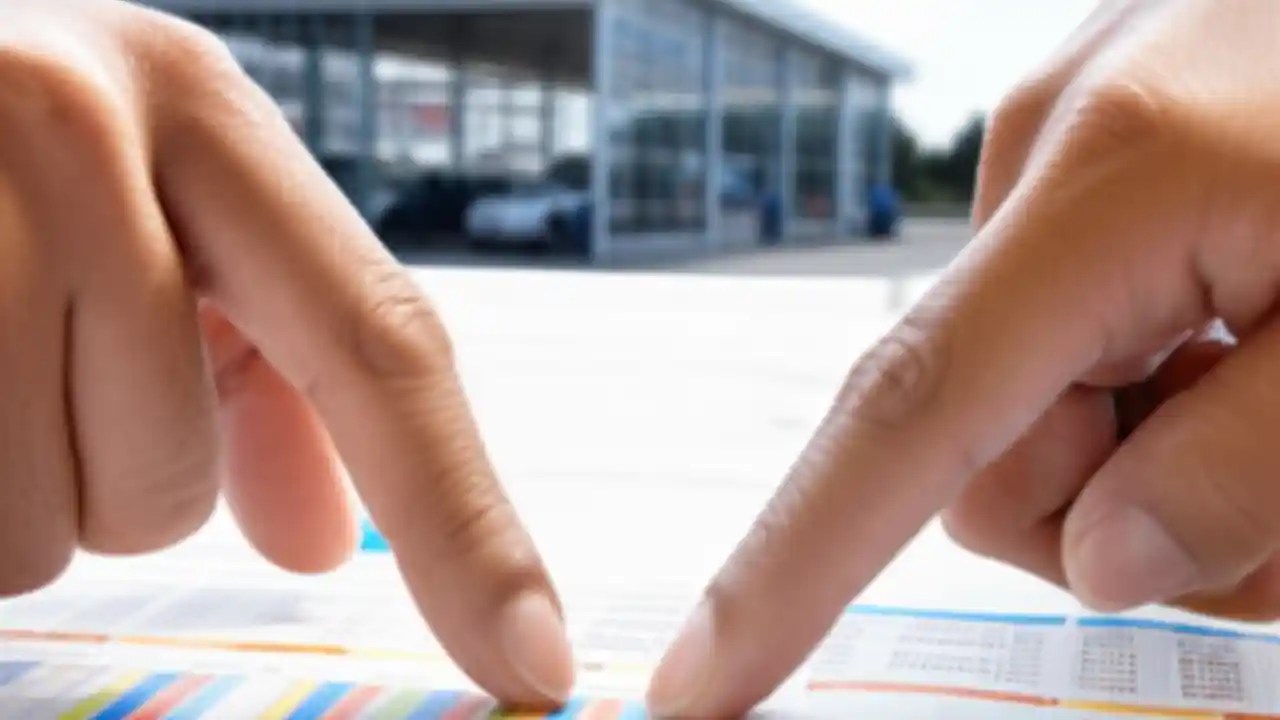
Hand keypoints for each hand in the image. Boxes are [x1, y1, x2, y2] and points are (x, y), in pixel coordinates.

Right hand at [0, 0, 571, 704]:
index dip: (466, 529)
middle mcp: (75, 124)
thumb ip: (264, 376)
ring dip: (19, 493)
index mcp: (198, 108)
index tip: (536, 663)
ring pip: (42, 533)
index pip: (378, 349)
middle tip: (42, 364)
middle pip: (171, 482)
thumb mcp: (148, 223)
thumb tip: (330, 547)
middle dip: (115, 475)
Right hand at [649, 0, 1279, 714]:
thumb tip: (1107, 560)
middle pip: (985, 445)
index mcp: (1113, 181)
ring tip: (1270, 387)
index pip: (910, 407)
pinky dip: (1154, 387)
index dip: (790, 562)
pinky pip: (1073, 333)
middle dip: (1109, 513)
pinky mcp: (1097, 164)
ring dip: (1148, 452)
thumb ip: (1248, 465)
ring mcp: (1069, 156)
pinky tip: (1243, 341)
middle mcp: (1049, 162)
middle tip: (1270, 490)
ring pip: (1033, 402)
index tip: (700, 678)